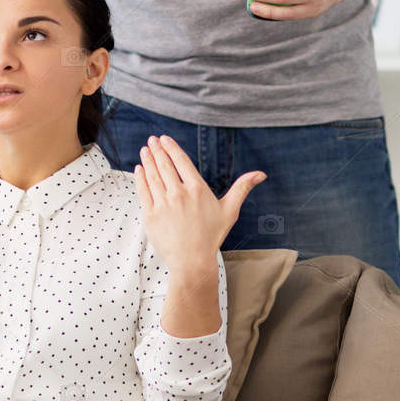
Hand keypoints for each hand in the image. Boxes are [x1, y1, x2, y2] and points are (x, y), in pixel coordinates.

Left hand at [133, 135, 264, 273]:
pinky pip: (143, 191)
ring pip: (153, 176)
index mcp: (197, 189)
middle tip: (152, 140)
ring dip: (148, 160)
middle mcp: (179, 194)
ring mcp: (163, 204)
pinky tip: (139, 169)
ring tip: (145, 150)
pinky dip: (140, 178)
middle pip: (165, 165)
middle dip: (157, 150)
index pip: (181, 161)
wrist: (192, 261)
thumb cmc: (211, 236)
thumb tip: (260, 174)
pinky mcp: (151, 215)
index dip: (171, 148)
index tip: (164, 139)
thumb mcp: (230, 210)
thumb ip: (242, 188)